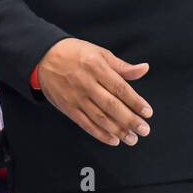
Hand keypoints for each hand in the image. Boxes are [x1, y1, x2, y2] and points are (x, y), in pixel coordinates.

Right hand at [36, 38, 152, 145]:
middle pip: (111, 106)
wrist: (44, 57)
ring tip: (132, 139)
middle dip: (129, 120)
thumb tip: (144, 69)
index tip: (148, 113)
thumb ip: (122, 66)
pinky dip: (100, 134)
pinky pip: (86, 124)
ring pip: (99, 118)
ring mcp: (76, 97)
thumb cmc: (75, 53)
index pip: (120, 88)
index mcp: (97, 67)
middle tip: (144, 130)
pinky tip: (113, 140)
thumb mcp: (100, 53)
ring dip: (117, 131)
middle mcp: (86, 83)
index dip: (135, 102)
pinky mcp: (68, 108)